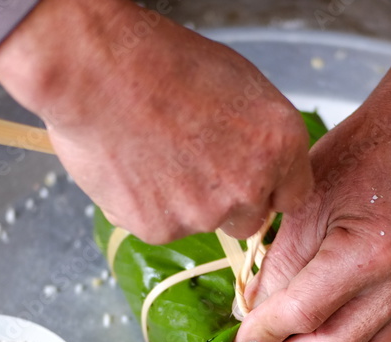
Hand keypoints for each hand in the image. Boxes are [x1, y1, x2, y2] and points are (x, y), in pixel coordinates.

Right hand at [0, 0, 312, 243]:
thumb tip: (259, 161)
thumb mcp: (238, 86)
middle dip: (227, 202)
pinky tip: (133, 166)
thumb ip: (258, 137)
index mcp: (281, 145)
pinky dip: (147, 206)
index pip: (293, 195)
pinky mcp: (162, 229)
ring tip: (155, 155)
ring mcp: (207, 213)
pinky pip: (160, 226)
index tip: (248, 179)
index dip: (267, 188)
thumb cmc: (162, 62)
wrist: (96, 70)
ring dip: (185, 203)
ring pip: (203, 224)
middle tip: (193, 165)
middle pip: (251, 219)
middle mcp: (252, 186)